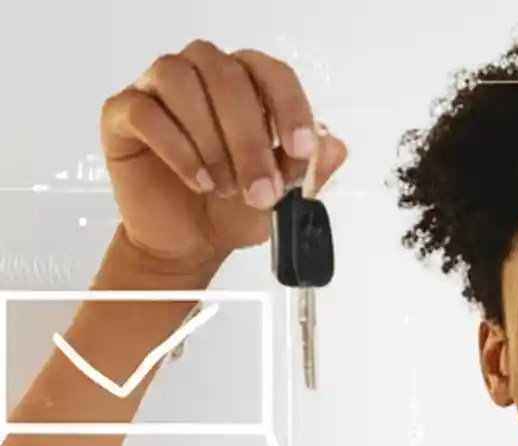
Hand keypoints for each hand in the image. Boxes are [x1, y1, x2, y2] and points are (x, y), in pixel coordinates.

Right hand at [100, 39, 346, 273]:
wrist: (188, 240)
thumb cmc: (232, 207)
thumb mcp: (284, 195)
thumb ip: (310, 169)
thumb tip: (332, 147)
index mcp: (247, 82)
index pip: (272, 72)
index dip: (290, 107)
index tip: (301, 150)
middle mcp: (203, 73)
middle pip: (227, 77)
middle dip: (250, 139)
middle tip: (260, 189)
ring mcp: (158, 88)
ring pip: (182, 83)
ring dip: (211, 141)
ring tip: (224, 187)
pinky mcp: (123, 112)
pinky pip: (146, 112)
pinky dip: (177, 149)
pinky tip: (198, 181)